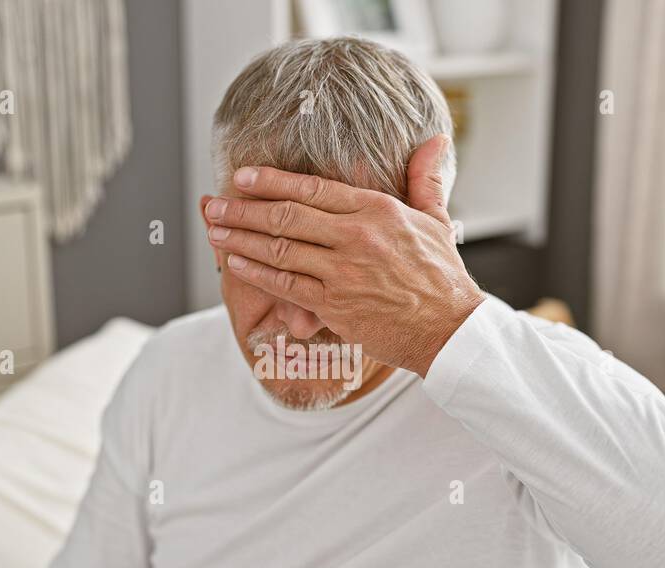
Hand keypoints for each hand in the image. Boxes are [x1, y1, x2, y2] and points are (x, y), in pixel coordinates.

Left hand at [205, 135, 483, 376]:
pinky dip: (257, 274)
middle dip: (243, 209)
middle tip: (214, 204)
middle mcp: (357, 237)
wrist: (450, 330)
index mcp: (378, 210)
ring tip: (214, 232)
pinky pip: (286, 285)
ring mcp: (343, 272)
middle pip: (287, 216)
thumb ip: (424, 179)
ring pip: (280, 249)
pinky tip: (235, 265)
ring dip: (241, 240)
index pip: (314, 187)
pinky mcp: (335, 306)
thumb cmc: (443, 278)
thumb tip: (435, 140)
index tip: (243, 176)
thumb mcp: (437, 220)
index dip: (272, 180)